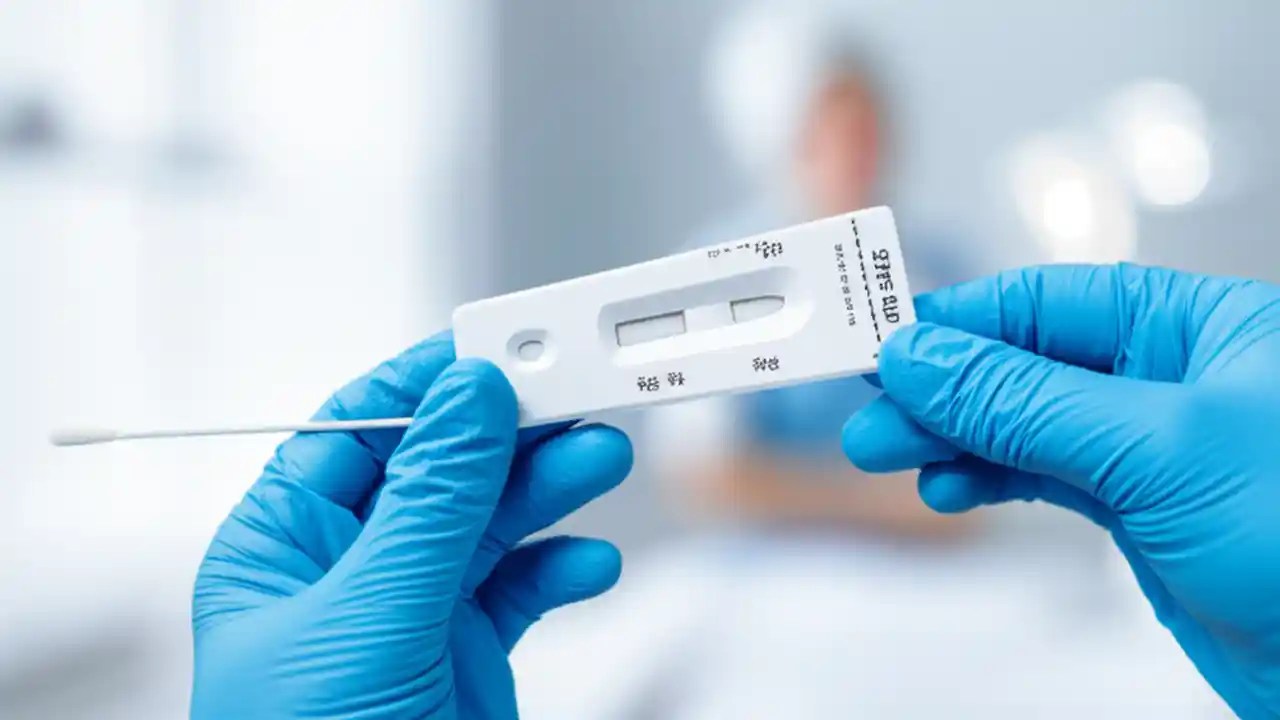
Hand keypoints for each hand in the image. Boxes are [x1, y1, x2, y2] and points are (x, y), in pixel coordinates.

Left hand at [191, 334, 632, 718]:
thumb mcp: (369, 618)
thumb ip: (428, 504)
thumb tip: (467, 397)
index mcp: (284, 545)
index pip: (358, 432)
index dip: (429, 385)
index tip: (498, 348)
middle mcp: (348, 569)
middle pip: (441, 468)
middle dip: (510, 433)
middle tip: (577, 393)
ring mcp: (412, 611)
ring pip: (491, 522)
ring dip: (550, 490)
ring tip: (601, 457)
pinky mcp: (465, 654)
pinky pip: (522, 589)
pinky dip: (561, 570)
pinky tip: (587, 564)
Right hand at [843, 264, 1279, 718]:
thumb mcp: (1157, 449)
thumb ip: (1026, 401)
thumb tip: (923, 358)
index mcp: (1199, 327)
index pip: (1050, 300)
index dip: (961, 317)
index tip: (886, 340)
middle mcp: (1171, 378)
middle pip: (1024, 362)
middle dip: (942, 387)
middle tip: (870, 411)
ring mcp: (1148, 447)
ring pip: (1022, 423)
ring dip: (950, 437)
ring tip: (886, 451)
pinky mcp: (1135, 508)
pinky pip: (1040, 475)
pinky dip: (986, 479)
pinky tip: (948, 487)